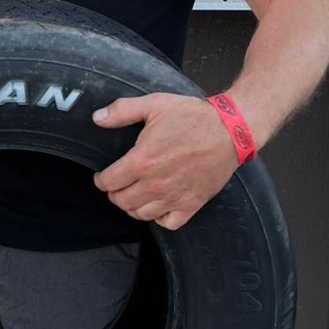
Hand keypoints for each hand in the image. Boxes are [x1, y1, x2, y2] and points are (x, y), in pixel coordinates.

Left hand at [92, 93, 237, 229]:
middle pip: (121, 201)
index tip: (103, 177)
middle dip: (115, 193)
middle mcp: (155, 184)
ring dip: (133, 206)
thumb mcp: (154, 104)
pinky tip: (158, 206)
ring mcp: (173, 197)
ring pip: (141, 214)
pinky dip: (159, 218)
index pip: (108, 182)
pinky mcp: (191, 204)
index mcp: (142, 161)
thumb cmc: (193, 117)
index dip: (101, 180)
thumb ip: (122, 111)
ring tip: (134, 195)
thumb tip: (98, 118)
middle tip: (118, 185)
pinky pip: (168, 223)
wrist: (229, 131)